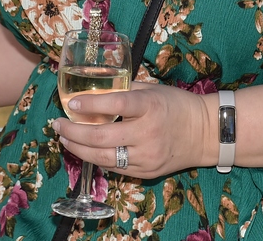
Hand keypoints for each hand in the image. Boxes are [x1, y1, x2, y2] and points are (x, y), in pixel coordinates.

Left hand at [52, 82, 213, 179]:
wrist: (205, 133)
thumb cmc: (176, 105)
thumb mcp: (152, 89)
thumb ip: (124, 90)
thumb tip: (93, 90)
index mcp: (149, 106)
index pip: (114, 105)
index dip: (89, 104)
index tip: (71, 103)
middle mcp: (147, 133)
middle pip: (101, 136)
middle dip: (73, 131)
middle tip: (57, 124)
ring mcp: (147, 156)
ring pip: (104, 157)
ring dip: (79, 148)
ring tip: (65, 139)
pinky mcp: (147, 172)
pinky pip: (116, 168)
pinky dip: (97, 158)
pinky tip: (85, 150)